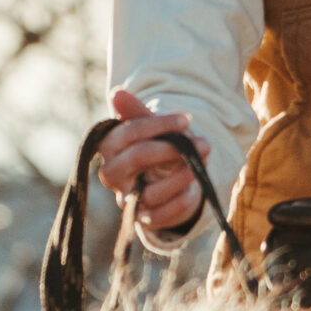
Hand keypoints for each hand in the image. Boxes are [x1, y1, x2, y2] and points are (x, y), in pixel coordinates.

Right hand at [98, 89, 208, 242]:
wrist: (163, 177)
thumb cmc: (154, 145)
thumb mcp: (148, 126)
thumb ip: (135, 112)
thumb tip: (117, 93)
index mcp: (108, 147)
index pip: (129, 132)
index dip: (160, 125)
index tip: (186, 120)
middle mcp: (112, 174)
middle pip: (137, 157)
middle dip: (172, 148)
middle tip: (202, 142)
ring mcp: (127, 198)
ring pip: (151, 191)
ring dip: (182, 176)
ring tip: (202, 163)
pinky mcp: (143, 218)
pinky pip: (160, 217)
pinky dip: (181, 202)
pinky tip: (195, 189)